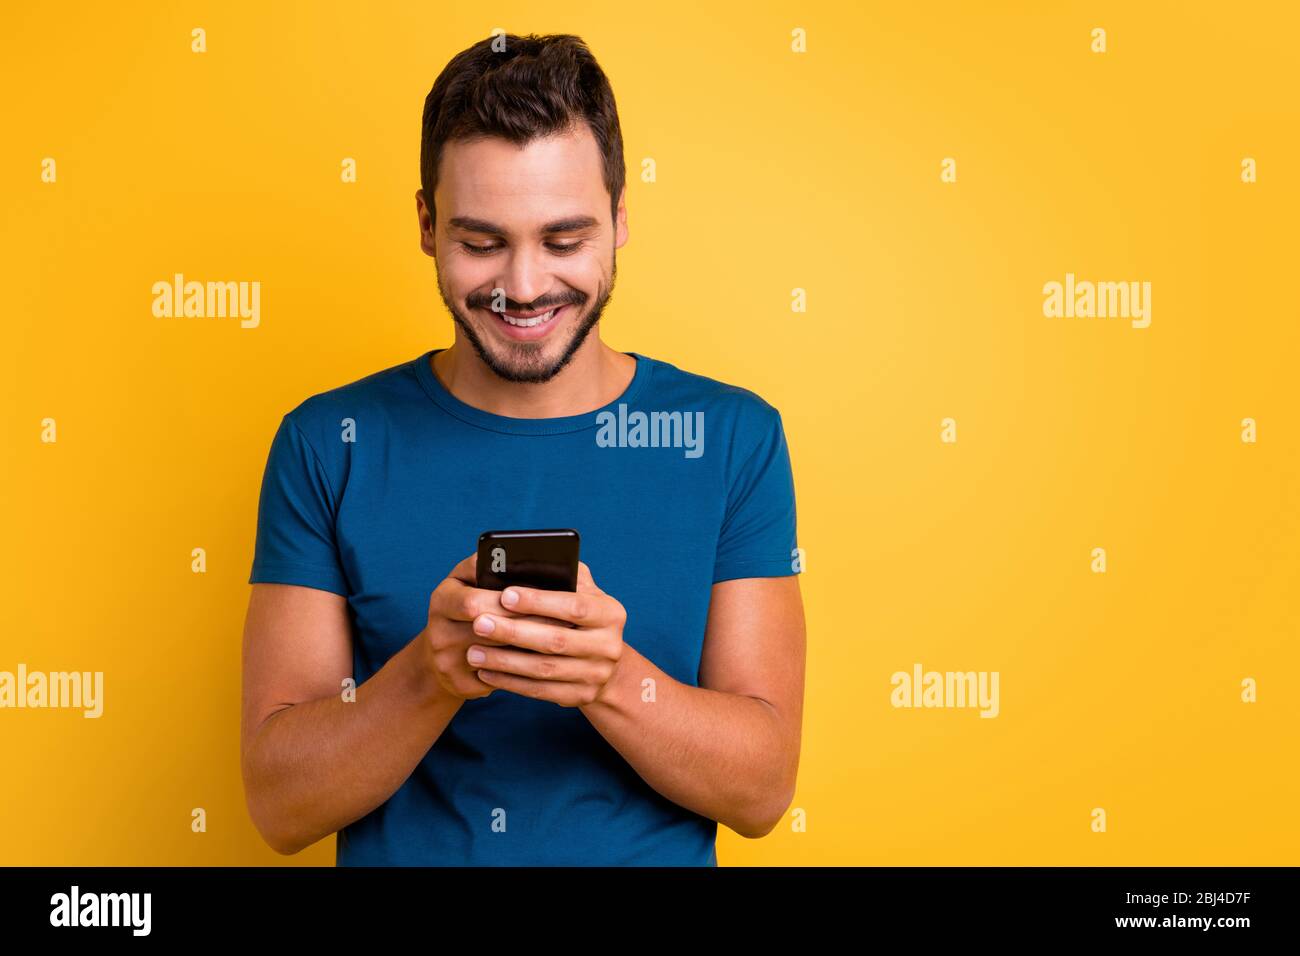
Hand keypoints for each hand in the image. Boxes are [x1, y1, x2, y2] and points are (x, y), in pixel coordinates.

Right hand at [420, 553, 556, 700]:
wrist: (441, 653)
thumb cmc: (467, 604)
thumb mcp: (468, 579)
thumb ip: (486, 565)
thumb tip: (514, 554)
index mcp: (442, 599)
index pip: (473, 602)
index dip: (508, 602)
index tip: (542, 597)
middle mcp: (438, 632)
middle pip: (489, 630)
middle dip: (528, 625)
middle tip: (564, 622)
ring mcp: (446, 662)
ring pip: (497, 657)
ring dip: (531, 649)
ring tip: (562, 641)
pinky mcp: (458, 685)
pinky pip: (497, 679)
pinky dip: (523, 672)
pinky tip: (545, 662)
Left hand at [466, 561, 626, 706]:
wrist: (603, 659)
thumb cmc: (581, 614)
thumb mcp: (582, 590)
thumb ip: (562, 575)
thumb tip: (525, 562)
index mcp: (611, 613)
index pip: (574, 606)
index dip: (539, 601)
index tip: (504, 594)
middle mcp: (609, 646)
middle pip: (555, 641)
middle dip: (513, 632)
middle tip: (478, 623)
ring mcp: (597, 675)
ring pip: (544, 669)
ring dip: (504, 661)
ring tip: (473, 652)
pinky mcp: (581, 696)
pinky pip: (540, 691)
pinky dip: (510, 682)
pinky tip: (486, 672)